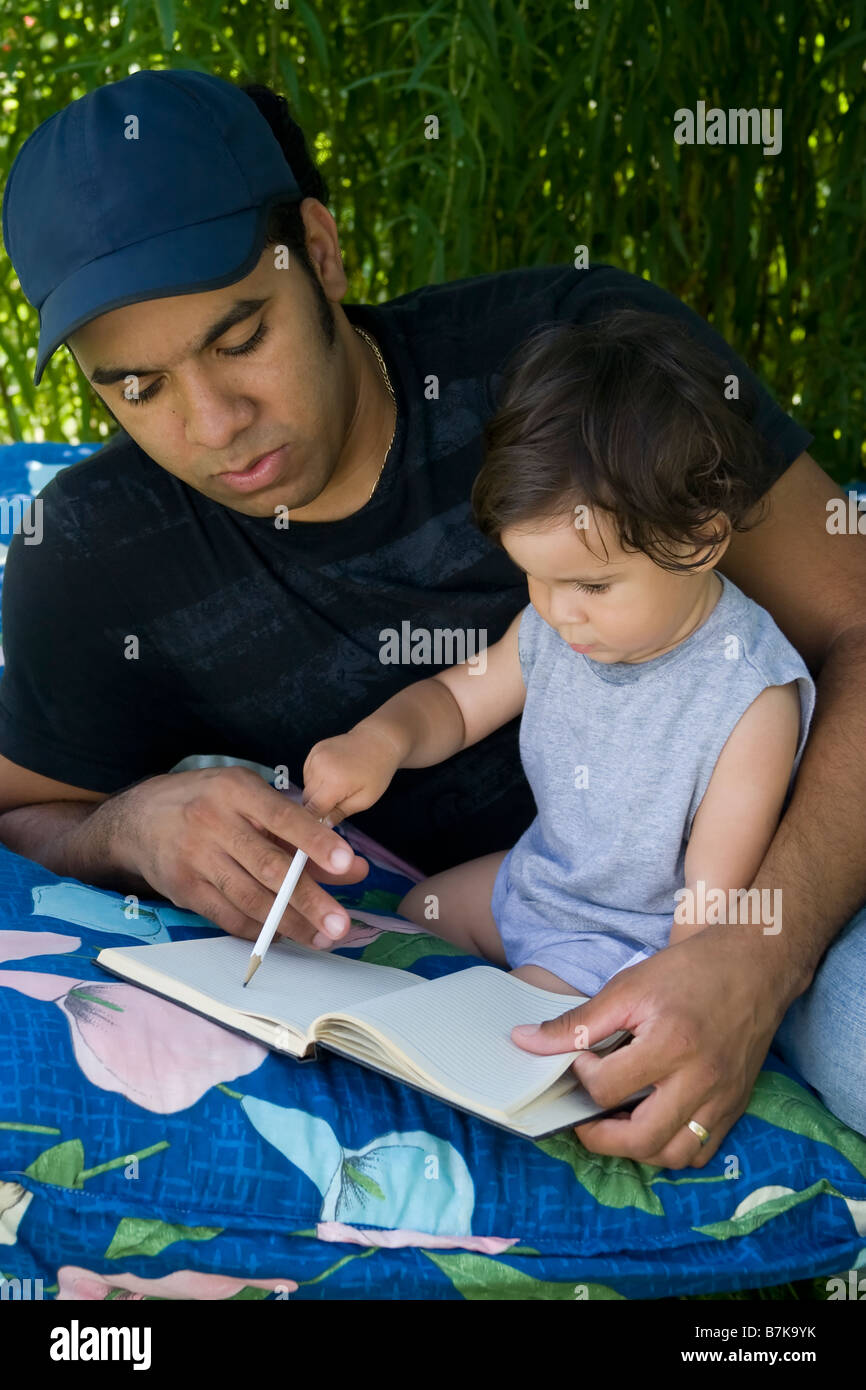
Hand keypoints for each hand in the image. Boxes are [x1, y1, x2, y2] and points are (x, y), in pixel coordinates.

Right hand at [106, 766, 368, 946]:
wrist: (137, 819)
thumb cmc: (208, 801)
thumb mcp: (248, 796)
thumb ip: (297, 828)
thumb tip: (350, 866)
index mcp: (236, 790)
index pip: (282, 817)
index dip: (315, 842)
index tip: (347, 864)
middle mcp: (214, 822)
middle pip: (269, 867)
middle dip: (310, 899)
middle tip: (341, 925)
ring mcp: (195, 857)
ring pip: (250, 898)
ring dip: (290, 923)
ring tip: (321, 938)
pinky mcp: (184, 888)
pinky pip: (227, 916)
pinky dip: (258, 929)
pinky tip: (284, 934)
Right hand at [301, 725, 402, 823]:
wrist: (378, 741)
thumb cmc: (377, 773)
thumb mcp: (365, 799)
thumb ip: (341, 813)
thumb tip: (323, 825)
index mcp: (334, 782)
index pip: (313, 809)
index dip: (317, 820)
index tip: (323, 826)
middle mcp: (320, 767)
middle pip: (307, 798)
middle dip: (318, 806)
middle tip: (336, 804)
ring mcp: (315, 756)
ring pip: (306, 786)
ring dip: (317, 792)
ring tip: (338, 786)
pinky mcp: (314, 749)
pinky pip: (307, 773)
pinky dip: (316, 779)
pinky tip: (333, 775)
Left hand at [511, 925, 802, 1168]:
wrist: (755, 964)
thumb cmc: (689, 971)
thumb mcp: (628, 986)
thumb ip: (578, 1022)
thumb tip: (525, 1040)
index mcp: (672, 1044)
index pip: (609, 1088)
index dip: (583, 1077)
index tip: (581, 1059)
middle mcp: (701, 1079)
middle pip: (642, 1138)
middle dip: (601, 1137)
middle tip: (583, 1117)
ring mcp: (722, 1098)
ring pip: (674, 1155)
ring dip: (637, 1150)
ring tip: (616, 1124)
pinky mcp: (735, 1106)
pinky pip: (701, 1151)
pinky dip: (672, 1149)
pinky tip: (652, 1125)